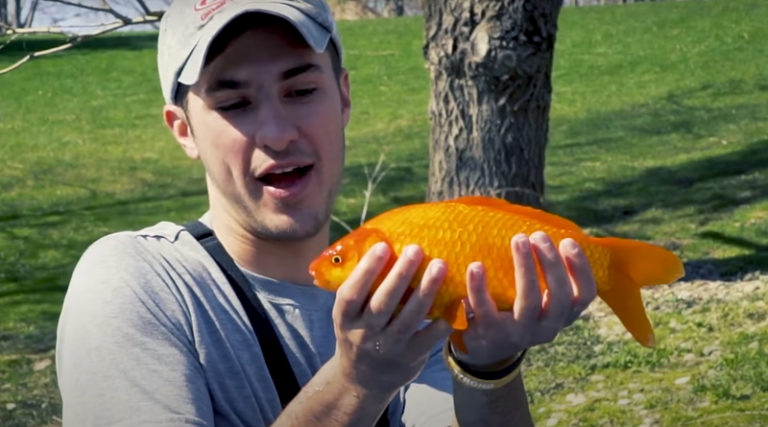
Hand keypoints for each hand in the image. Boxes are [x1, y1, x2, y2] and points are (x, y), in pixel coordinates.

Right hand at [331, 242, 452, 397]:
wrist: (362, 380)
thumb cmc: (358, 332)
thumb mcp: (348, 315)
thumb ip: (359, 288)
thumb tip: (379, 245)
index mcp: (345, 319)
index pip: (351, 293)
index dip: (366, 270)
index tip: (382, 246)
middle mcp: (364, 334)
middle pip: (384, 302)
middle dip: (401, 274)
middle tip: (416, 249)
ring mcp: (389, 347)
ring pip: (410, 317)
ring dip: (427, 290)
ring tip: (441, 265)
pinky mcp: (411, 357)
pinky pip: (431, 337)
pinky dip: (445, 319)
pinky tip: (458, 300)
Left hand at [453, 231, 596, 366]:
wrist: (482, 348)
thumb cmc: (513, 309)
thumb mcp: (536, 298)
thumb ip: (544, 274)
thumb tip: (545, 228)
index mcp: (561, 316)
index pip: (584, 295)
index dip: (581, 269)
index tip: (568, 241)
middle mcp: (546, 328)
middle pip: (559, 296)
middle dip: (550, 262)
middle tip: (538, 235)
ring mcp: (518, 334)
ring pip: (528, 301)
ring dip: (525, 267)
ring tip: (518, 239)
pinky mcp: (490, 335)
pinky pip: (485, 309)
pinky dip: (479, 286)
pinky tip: (476, 265)